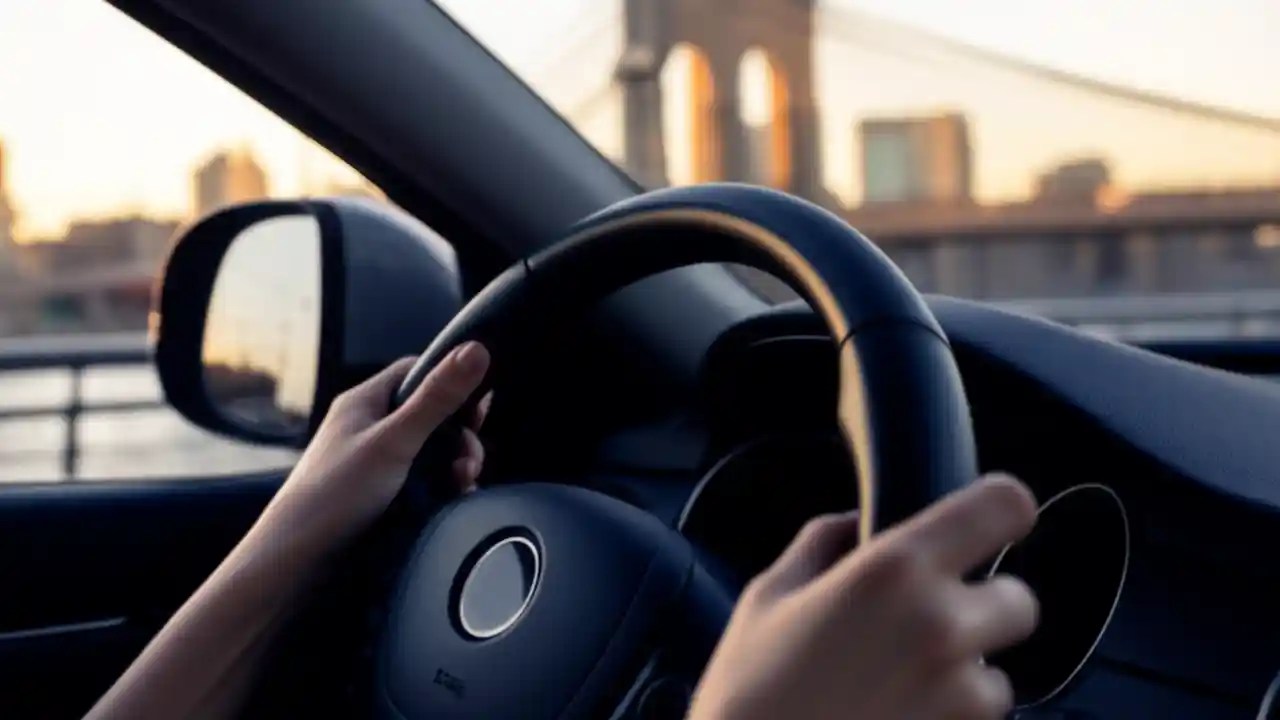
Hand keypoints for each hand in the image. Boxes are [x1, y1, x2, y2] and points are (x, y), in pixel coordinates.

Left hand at [258, 342, 491, 557]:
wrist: (298, 560)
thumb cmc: (333, 495)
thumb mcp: (394, 441)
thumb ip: (437, 398)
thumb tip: (476, 350)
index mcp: (365, 401)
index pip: (417, 372)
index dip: (450, 383)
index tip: (476, 407)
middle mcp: (369, 428)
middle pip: (431, 415)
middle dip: (459, 435)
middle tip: (468, 458)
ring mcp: (374, 462)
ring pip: (431, 451)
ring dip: (454, 465)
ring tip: (461, 484)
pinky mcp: (380, 494)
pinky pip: (423, 481)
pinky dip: (442, 488)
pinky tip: (451, 500)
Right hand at [689, 474, 1039, 719]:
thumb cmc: (748, 694)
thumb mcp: (768, 596)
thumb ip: (823, 543)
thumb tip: (855, 523)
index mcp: (893, 571)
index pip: (1002, 506)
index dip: (1001, 508)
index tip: (991, 521)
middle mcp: (939, 627)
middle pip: (1019, 600)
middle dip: (981, 610)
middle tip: (925, 627)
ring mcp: (959, 696)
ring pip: (999, 675)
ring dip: (964, 677)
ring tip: (896, 689)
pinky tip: (893, 718)